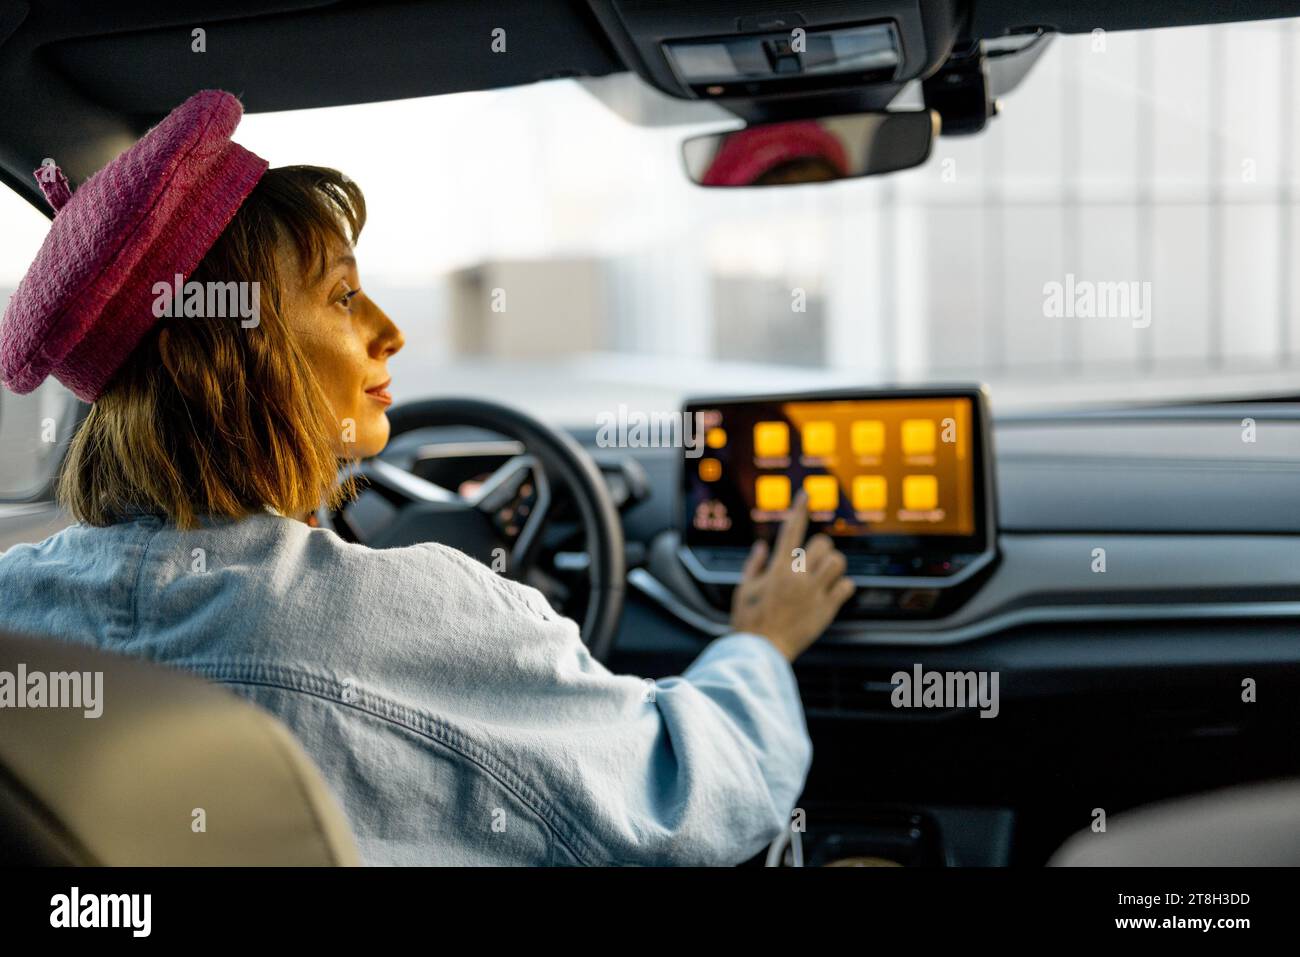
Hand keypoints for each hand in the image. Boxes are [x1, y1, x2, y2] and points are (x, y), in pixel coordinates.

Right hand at [729, 489, 855, 661]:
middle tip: (815, 561)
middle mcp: (797, 576)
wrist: (760, 650)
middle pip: (823, 543)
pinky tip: (833, 592)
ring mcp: (813, 592)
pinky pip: (847, 586)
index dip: (799, 509)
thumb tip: (762, 545)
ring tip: (826, 575)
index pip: (791, 529)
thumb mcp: (744, 589)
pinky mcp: (826, 609)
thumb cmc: (748, 620)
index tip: (806, 493)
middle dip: (821, 549)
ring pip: (838, 562)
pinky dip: (843, 587)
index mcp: (777, 568)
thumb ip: (754, 565)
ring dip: (834, 565)